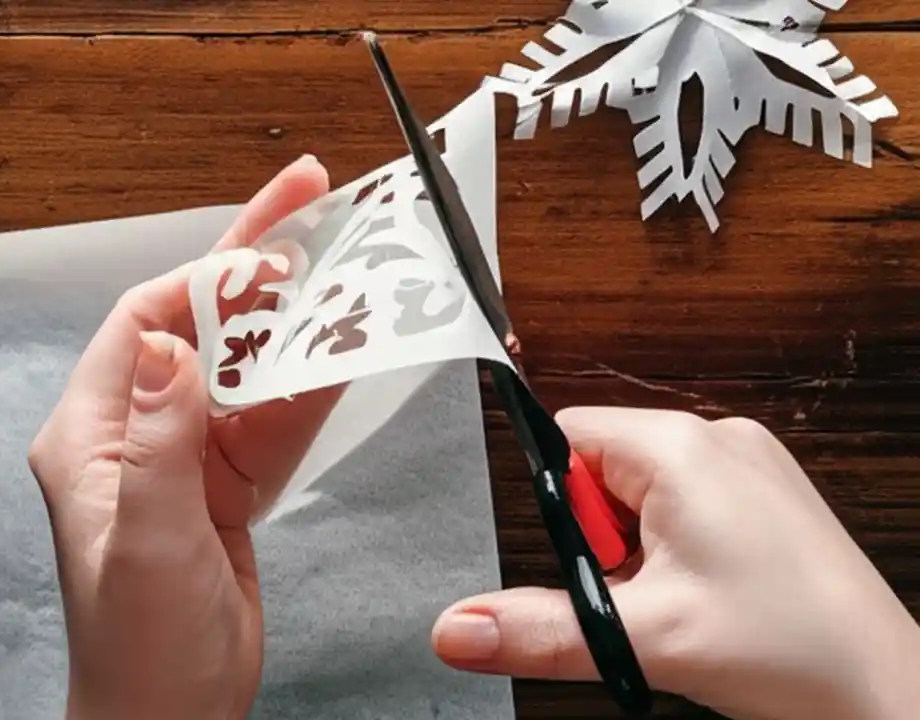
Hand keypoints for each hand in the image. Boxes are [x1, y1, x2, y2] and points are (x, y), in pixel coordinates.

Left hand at [28, 156, 339, 719]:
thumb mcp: (147, 541)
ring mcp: (184, 458)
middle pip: (203, 329)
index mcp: (92, 435)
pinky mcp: (224, 486)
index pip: (147, 320)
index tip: (269, 245)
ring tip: (349, 276)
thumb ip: (159, 439)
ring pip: (248, 371)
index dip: (209, 274)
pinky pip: (273, 422)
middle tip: (316, 210)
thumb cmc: (135, 649)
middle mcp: (135, 434)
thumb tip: (162, 342)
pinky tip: (345, 356)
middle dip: (258, 272)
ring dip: (297, 329)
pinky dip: (311, 391)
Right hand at [431, 407, 919, 718]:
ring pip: (646, 498)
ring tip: (687, 604)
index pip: (570, 437)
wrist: (887, 694)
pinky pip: (688, 510)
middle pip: (605, 472)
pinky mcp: (767, 500)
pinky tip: (712, 599)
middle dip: (607, 540)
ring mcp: (750, 468)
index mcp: (683, 448)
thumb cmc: (793, 651)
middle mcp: (719, 441)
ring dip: (642, 554)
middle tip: (648, 595)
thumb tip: (455, 627)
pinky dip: (679, 555)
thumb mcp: (645, 637)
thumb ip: (538, 629)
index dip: (563, 506)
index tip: (595, 561)